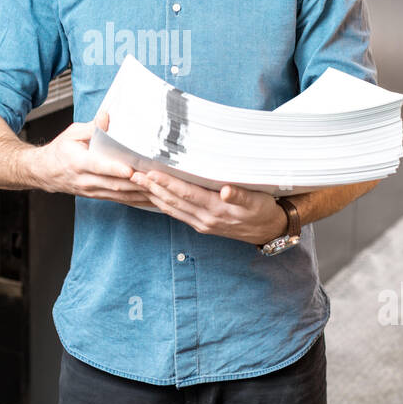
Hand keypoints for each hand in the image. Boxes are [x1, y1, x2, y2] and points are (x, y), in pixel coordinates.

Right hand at [31, 109, 152, 207]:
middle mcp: (86, 180)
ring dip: (140, 194)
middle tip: (156, 179)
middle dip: (136, 183)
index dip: (114, 169)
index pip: (98, 166)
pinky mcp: (98, 196)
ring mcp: (92, 191)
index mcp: (78, 162)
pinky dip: (137, 201)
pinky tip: (152, 200)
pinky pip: (120, 200)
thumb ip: (92, 127)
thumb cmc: (60, 150)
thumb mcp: (72, 133)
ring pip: (119, 195)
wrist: (45, 172)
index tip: (130, 170)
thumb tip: (107, 115)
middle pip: (114, 184)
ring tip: (159, 190)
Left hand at [130, 170, 288, 244]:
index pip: (186, 193)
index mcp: (216, 209)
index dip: (167, 183)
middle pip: (173, 201)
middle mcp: (205, 218)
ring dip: (153, 195)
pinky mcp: (202, 225)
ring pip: (172, 208)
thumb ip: (241, 195)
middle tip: (133, 174)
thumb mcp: (257, 201)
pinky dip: (163, 204)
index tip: (150, 173)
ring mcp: (202, 223)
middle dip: (152, 188)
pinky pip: (177, 214)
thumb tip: (225, 190)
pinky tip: (154, 197)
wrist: (269, 230)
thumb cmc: (263, 210)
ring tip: (137, 183)